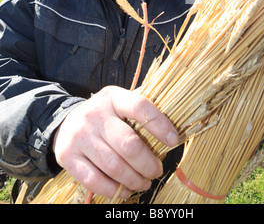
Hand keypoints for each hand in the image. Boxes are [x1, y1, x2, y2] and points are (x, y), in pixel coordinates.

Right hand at [52, 86, 178, 198]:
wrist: (66, 122)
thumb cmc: (104, 115)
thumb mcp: (120, 103)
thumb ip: (142, 110)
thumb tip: (174, 127)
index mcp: (112, 97)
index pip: (139, 107)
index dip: (160, 125)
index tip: (173, 141)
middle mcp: (94, 114)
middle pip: (129, 144)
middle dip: (148, 164)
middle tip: (156, 171)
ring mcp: (79, 135)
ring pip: (114, 166)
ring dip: (134, 180)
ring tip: (143, 183)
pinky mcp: (67, 156)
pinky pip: (95, 180)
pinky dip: (114, 190)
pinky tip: (125, 189)